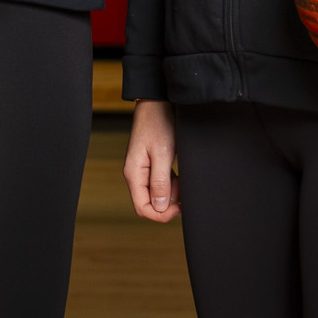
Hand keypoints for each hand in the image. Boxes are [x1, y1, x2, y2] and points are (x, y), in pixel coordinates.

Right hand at [124, 99, 179, 222]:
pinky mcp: (151, 165)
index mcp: (133, 174)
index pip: (142, 208)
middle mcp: (135, 174)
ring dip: (172, 194)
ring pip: (157, 195)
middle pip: (149, 204)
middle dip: (169, 203)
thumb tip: (160, 207)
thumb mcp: (162, 154)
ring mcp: (143, 170)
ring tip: (183, 179)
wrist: (157, 103)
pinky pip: (161, 184)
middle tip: (184, 190)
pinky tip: (181, 175)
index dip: (161, 214)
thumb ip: (160, 182)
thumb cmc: (159, 124)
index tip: (179, 207)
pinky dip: (172, 185)